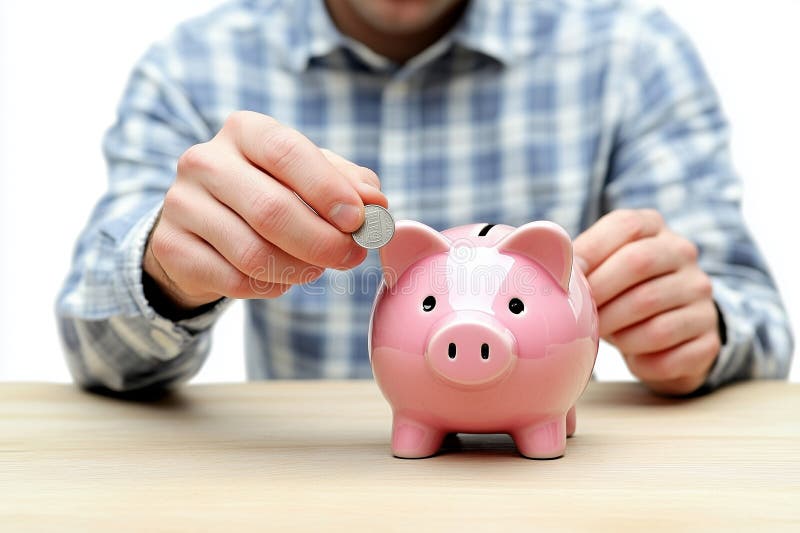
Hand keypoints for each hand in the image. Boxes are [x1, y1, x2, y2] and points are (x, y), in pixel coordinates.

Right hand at [144, 111, 386, 311]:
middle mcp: (205, 160)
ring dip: (299, 269)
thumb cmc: (269, 193)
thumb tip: (376, 203)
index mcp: (245, 131)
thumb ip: (348, 184)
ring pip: (254, 253)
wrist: (203, 227)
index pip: (287, 152)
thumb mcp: (310, 178)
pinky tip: (277, 277)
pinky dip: (269, 287)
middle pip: (272, 210)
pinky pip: (234, 280)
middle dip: (323, 241)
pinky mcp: (171, 247)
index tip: (359, 220)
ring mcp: (180, 204)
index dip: (328, 189)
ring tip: (314, 267)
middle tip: (351, 256)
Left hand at [573, 209, 719, 394]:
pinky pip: (670, 357)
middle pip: (638, 264)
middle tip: (579, 316)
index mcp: (654, 229)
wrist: (669, 330)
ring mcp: (702, 298)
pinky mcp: (710, 340)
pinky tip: (634, 356)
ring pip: (653, 315)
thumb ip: (580, 258)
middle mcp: (684, 256)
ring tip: (606, 336)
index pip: (626, 226)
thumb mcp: (601, 265)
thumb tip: (545, 261)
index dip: (590, 251)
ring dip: (618, 334)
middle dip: (599, 294)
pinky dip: (642, 363)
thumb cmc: (618, 293)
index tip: (566, 278)